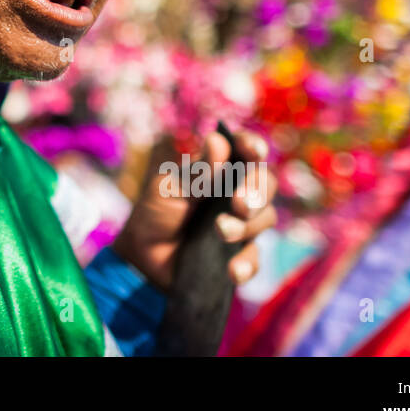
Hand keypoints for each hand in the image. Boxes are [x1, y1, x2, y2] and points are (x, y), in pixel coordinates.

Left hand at [110, 128, 276, 292]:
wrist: (144, 257)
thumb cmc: (156, 212)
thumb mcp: (168, 190)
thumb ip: (196, 172)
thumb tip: (218, 140)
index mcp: (217, 169)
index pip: (243, 150)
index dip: (253, 146)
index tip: (254, 152)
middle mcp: (236, 193)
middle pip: (265, 183)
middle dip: (256, 192)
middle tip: (238, 204)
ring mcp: (242, 224)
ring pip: (265, 218)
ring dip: (247, 226)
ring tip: (220, 232)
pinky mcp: (240, 255)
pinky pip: (255, 259)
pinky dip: (246, 264)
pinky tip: (232, 270)